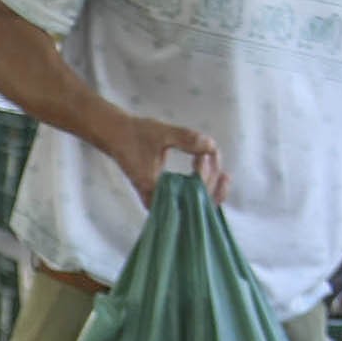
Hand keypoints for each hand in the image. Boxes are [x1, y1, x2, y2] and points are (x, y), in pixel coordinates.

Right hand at [100, 111, 223, 204]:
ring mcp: (162, 200)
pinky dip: (204, 192)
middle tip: (213, 157)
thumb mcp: (162, 133)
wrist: (116, 135)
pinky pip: (189, 201)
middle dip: (212, 182)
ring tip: (225, 175)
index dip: (205, 175)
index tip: (204, 154)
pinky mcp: (165, 195)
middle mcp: (159, 201)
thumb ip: (187, 139)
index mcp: (155, 190)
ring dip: (212, 192)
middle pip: (196, 206)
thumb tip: (211, 146)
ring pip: (194, 207)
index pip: (190, 193)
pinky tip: (217, 180)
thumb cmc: (135, 135)